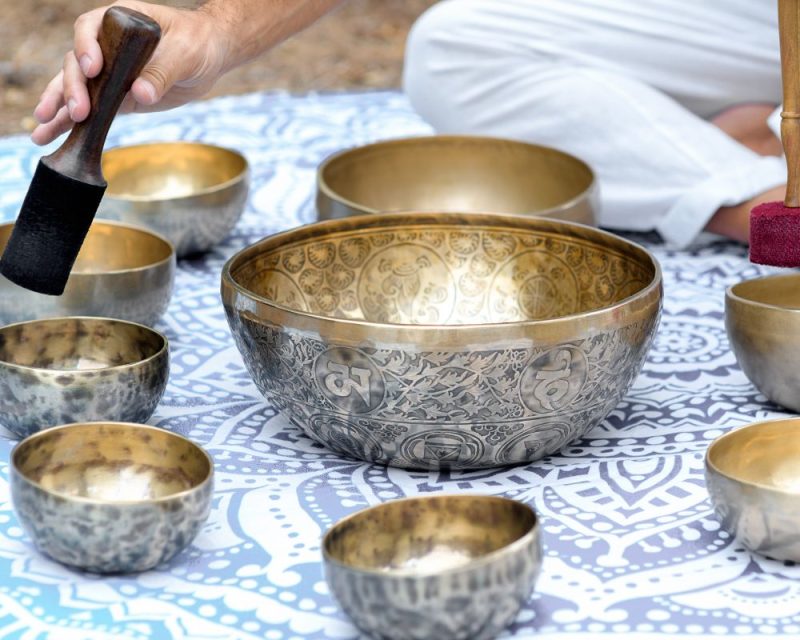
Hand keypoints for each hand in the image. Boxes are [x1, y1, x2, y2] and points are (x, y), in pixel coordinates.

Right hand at [31, 0, 228, 144]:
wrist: (210, 55)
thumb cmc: (197, 42)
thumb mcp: (184, 53)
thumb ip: (161, 72)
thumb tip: (140, 93)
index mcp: (119, 21)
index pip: (90, 28)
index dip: (86, 47)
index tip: (93, 69)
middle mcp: (106, 44)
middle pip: (77, 62)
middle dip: (73, 87)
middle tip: (78, 111)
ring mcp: (109, 72)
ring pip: (76, 86)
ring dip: (60, 107)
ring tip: (43, 128)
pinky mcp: (116, 96)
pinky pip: (91, 108)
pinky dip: (71, 122)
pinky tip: (50, 134)